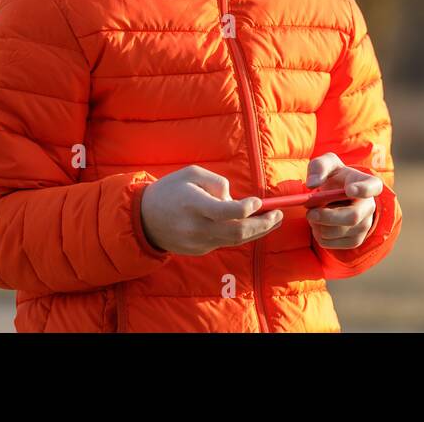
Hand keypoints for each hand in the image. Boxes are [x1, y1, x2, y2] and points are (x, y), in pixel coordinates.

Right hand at [139, 165, 282, 255]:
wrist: (144, 219)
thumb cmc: (171, 189)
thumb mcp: (191, 173)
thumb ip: (217, 183)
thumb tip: (236, 199)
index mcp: (193, 205)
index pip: (226, 212)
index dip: (246, 209)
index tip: (258, 202)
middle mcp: (196, 227)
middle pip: (237, 232)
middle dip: (263, 225)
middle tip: (278, 215)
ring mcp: (198, 242)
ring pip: (235, 241)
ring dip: (258, 232)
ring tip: (274, 221)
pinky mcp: (199, 250)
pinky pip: (224, 242)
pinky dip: (240, 234)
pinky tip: (252, 225)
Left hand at [304, 152, 382, 250]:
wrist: (336, 197)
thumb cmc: (334, 178)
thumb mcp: (327, 165)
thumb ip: (319, 167)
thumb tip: (312, 183)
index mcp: (368, 184)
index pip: (372, 187)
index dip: (363, 190)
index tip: (350, 189)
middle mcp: (370, 206)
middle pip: (352, 217)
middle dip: (327, 216)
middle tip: (310, 212)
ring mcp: (364, 226)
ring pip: (337, 232)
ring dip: (318, 224)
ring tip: (314, 213)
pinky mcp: (353, 241)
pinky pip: (330, 242)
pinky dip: (317, 234)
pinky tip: (319, 223)